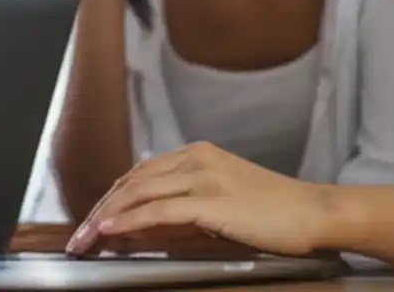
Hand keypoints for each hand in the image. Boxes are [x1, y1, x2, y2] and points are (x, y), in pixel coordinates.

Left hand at [66, 142, 336, 258]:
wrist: (314, 213)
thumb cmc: (274, 214)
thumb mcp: (222, 202)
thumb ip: (183, 207)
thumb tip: (141, 225)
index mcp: (197, 154)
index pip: (141, 174)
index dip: (112, 198)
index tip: (92, 221)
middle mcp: (196, 158)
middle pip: (133, 181)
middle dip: (101, 209)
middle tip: (79, 236)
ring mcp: (203, 176)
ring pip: (139, 192)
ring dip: (106, 217)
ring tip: (86, 239)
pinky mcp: (211, 199)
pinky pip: (158, 209)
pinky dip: (129, 219)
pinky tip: (110, 231)